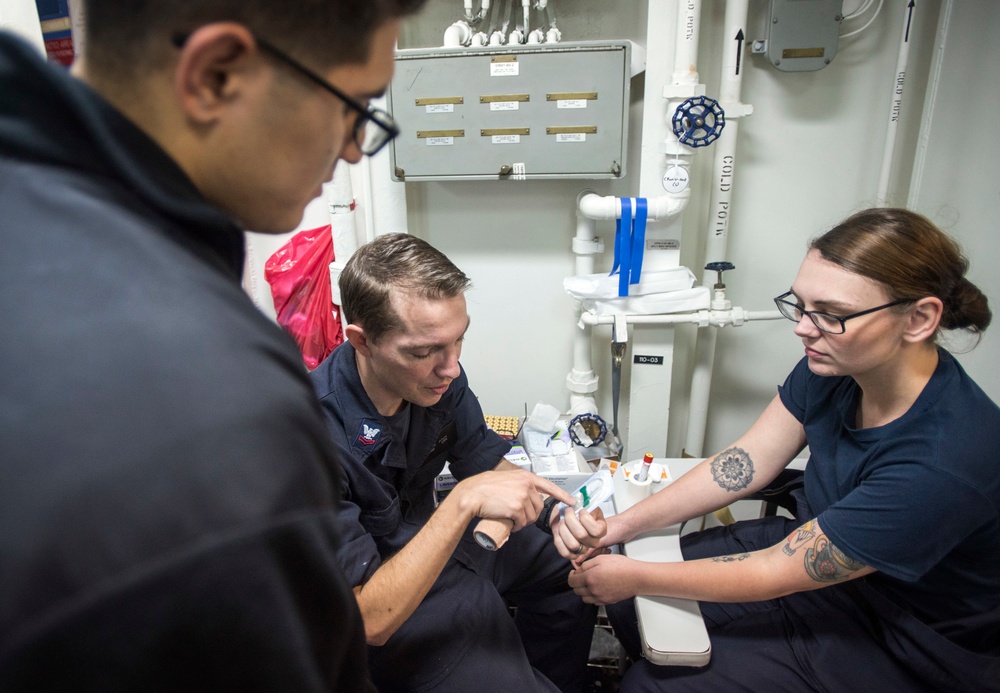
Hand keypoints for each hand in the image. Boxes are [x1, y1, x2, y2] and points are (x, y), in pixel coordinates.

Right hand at [453, 469, 574, 530]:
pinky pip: (522, 522)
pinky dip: (517, 527)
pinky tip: (511, 525)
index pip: (549, 486)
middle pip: (539, 506)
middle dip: (531, 514)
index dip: (562, 495)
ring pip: (531, 516)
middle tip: (519, 517)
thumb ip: (519, 485)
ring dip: (523, 522)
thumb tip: (527, 496)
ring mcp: (522, 497)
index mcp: (526, 477)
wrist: (473, 493)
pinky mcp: (516, 509)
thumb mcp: (507, 479)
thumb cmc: (485, 487)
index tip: (572, 502)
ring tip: (513, 520)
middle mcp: (527, 485)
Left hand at [552, 505, 606, 560]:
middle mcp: (594, 542)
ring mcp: (583, 550)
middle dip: (571, 520)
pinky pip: (564, 552)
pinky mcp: (572, 555)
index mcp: (601, 530)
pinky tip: (559, 530)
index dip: (586, 519)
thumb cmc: (578, 511)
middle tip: (568, 511)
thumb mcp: (587, 505)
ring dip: (564, 529)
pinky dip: (559, 539)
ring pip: (572, 544)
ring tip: (562, 520)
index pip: (596, 531)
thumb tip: (582, 507)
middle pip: (581, 535)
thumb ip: (587, 506)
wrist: (567, 516)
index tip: (581, 510)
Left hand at [567, 553, 636, 604]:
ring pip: (584, 598)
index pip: (571, 581)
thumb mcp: (601, 558)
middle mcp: (593, 590)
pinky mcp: (607, 602)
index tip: (574, 572)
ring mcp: (600, 597)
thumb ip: (586, 564)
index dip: (571, 576)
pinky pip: (594, 601)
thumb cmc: (621, 566)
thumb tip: (578, 570)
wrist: (636, 577)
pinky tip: (598, 587)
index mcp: (589, 578)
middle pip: (576, 591)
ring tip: (590, 582)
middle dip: (577, 583)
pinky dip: (592, 596)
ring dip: (584, 591)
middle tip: (582, 576)